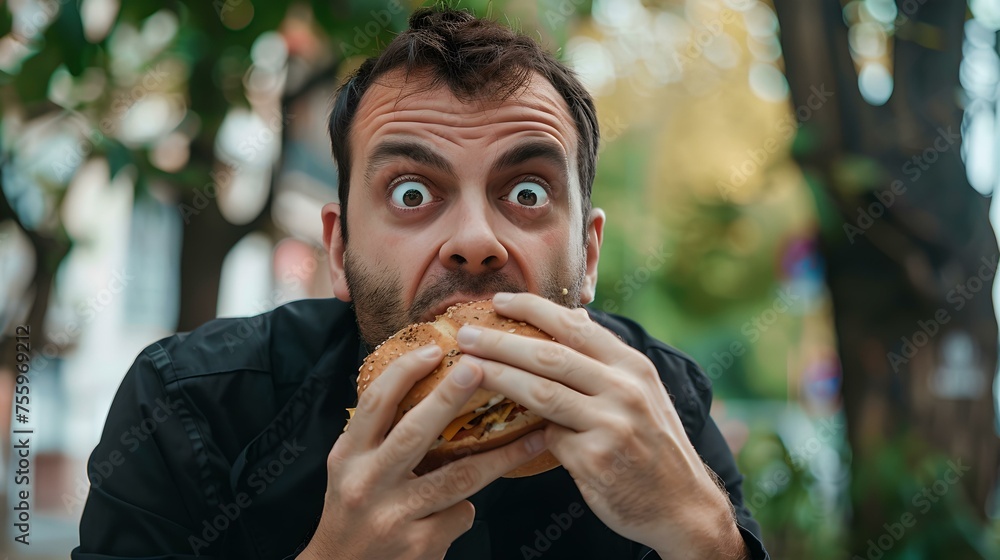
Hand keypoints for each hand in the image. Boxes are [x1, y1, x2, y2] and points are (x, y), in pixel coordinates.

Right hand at [299, 344, 547, 559]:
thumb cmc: (351, 510)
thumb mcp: (349, 467)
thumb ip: (378, 435)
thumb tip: (426, 385)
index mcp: (348, 456)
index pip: (375, 404)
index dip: (405, 373)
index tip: (435, 350)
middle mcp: (367, 483)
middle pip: (414, 433)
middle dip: (450, 398)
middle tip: (481, 368)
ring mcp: (394, 517)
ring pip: (457, 478)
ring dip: (501, 457)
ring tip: (533, 436)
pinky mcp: (419, 546)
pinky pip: (461, 515)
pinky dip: (469, 507)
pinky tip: (471, 504)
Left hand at [454, 293, 743, 559]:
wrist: (684, 507)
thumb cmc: (652, 444)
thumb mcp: (642, 392)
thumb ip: (606, 360)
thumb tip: (571, 317)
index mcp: (633, 366)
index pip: (575, 326)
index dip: (532, 309)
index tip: (498, 301)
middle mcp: (625, 389)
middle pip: (549, 355)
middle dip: (500, 340)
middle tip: (466, 333)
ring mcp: (611, 424)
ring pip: (540, 392)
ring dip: (497, 376)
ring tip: (466, 367)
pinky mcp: (596, 459)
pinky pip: (548, 439)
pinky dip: (528, 433)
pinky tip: (503, 429)